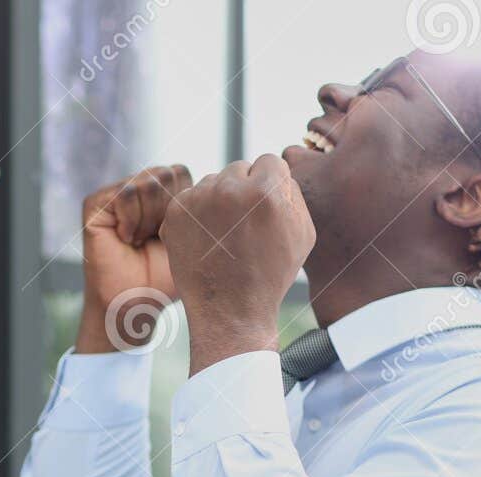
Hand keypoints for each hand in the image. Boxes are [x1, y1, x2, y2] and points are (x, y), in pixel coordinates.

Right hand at [77, 164, 192, 352]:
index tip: (172, 234)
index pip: (180, 172)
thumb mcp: (191, 236)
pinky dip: (131, 221)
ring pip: (147, 182)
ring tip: (139, 241)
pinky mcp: (95, 203)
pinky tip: (125, 239)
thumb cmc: (163, 276)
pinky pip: (126, 194)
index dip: (182, 205)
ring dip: (148, 219)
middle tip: (153, 238)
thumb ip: (197, 203)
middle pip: (165, 174)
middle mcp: (137, 186)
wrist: (134, 302)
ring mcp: (115, 193)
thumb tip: (215, 180)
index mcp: (160, 191)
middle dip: (166, 211)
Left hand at [160, 155, 314, 374]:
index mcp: (266, 190)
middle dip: (244, 189)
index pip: (270, 161)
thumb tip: (274, 169)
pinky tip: (207, 239)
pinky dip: (198, 214)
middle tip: (244, 226)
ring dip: (220, 200)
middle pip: (239, 168)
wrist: (230, 311)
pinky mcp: (177, 211)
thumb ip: (292, 192)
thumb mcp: (303, 232)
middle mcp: (230, 188)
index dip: (271, 184)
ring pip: (214, 181)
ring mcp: (199, 199)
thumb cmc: (271, 274)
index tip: (265, 209)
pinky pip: (192, 197)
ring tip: (225, 237)